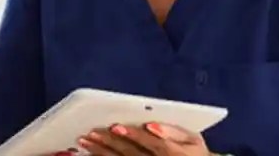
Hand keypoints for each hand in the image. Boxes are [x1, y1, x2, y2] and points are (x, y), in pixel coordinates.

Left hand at [74, 122, 210, 154]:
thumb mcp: (193, 140)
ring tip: (84, 140)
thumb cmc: (193, 152)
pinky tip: (90, 153)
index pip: (153, 144)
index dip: (134, 135)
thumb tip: (151, 125)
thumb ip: (174, 131)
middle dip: (110, 143)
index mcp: (175, 154)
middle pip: (132, 155)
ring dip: (101, 153)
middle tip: (91, 132)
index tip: (116, 126)